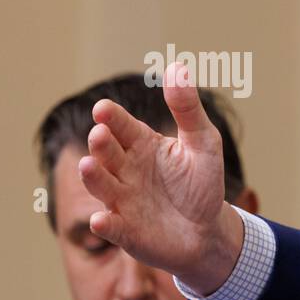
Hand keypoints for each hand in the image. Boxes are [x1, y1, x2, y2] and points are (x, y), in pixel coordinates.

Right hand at [79, 63, 243, 294]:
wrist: (208, 233)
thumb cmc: (203, 185)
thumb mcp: (203, 144)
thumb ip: (188, 109)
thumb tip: (178, 66)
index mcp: (141, 144)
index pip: (121, 126)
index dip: (112, 118)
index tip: (104, 109)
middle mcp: (124, 169)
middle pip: (106, 152)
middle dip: (101, 144)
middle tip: (101, 134)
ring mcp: (121, 200)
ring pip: (101, 185)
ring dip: (93, 177)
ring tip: (90, 166)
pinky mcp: (124, 230)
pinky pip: (110, 226)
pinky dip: (104, 224)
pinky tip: (101, 220)